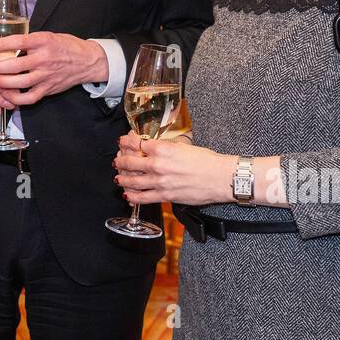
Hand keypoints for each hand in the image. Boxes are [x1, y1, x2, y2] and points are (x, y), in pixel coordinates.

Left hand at [0, 31, 107, 104]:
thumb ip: (29, 42)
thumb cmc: (65, 46)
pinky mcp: (48, 89)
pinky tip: (6, 96)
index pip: (17, 42)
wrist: (87, 61)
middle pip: (14, 65)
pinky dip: (16, 99)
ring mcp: (46, 75)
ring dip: (1, 83)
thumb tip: (5, 45)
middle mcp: (44, 59)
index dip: (0, 45)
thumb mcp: (48, 36)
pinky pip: (29, 98)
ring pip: (19, 83)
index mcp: (43, 42)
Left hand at [112, 132, 235, 205]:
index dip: (126, 142)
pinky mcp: (165, 196)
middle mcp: (158, 164)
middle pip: (129, 161)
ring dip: (122, 179)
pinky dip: (132, 196)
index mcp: (164, 148)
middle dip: (120, 161)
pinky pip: (142, 198)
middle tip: (118, 160)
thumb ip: (167, 147)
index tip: (123, 142)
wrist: (221, 178)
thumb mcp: (184, 145)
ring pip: (132, 181)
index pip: (136, 143)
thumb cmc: (208, 162)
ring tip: (119, 177)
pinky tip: (127, 194)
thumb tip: (155, 147)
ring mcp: (160, 181)